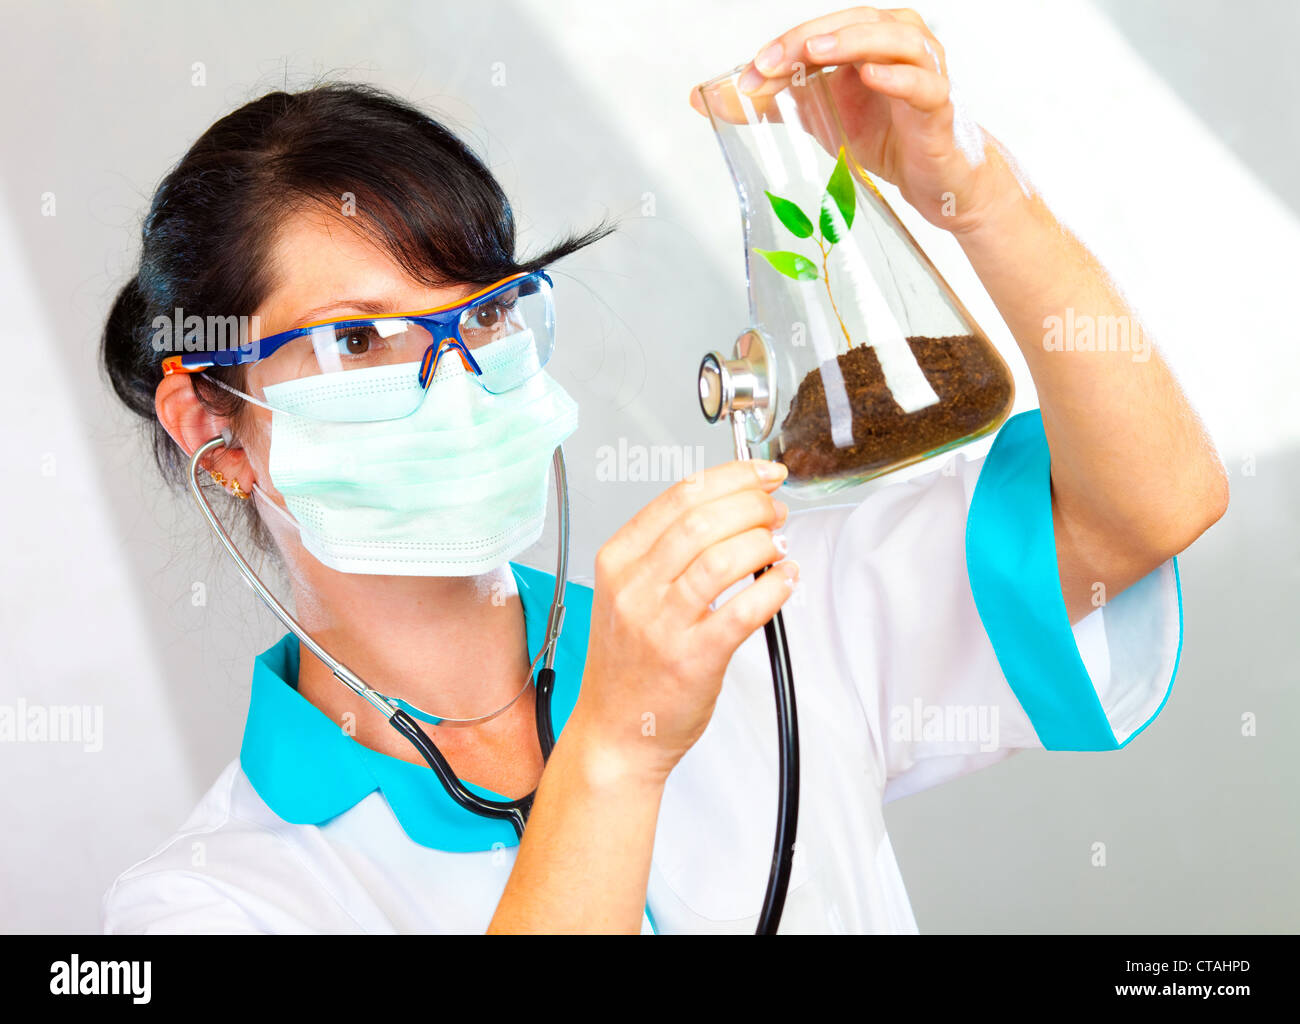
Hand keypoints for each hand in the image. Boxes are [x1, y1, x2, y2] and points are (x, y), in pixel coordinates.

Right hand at [572, 460, 797, 783]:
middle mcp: (635, 588)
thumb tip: (732, 507)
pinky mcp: (693, 658)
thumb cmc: (626, 665)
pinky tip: (784, 580)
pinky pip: (743, 610)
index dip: (733, 476)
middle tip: (776, 511)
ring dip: (764, 542)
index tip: (763, 474)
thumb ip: (668, 551)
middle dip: (753, 505)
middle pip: (704, 519)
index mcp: (618, 561)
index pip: (680, 495)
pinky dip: (773, 587)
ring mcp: (662, 624)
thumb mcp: (628, 594)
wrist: (614, 732)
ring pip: (723, 557)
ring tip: (779, 545)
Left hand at [691, 6, 1016, 235]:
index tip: (748, 76)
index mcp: (867, 39)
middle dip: (805, 41)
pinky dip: (899, 77)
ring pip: (894, 39)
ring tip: (817, 52)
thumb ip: (769, 104)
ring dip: (853, 42)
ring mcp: (925, 71)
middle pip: (854, 22)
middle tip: (768, 65)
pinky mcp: (941, 106)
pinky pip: (925, 83)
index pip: (820, 30)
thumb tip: (706, 99)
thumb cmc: (882, 134)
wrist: (935, 178)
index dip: (783, 48)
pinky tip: (871, 76)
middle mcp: (898, 43)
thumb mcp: (816, 116)